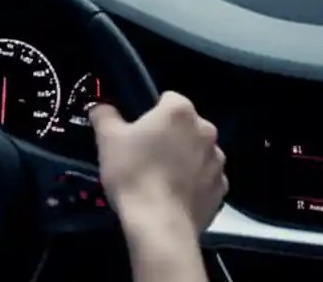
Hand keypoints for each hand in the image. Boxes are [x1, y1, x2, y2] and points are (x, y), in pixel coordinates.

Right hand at [90, 92, 226, 237]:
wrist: (159, 224)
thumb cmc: (133, 173)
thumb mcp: (107, 139)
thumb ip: (104, 115)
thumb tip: (102, 107)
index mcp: (180, 111)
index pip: (167, 98)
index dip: (150, 113)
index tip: (137, 132)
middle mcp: (206, 130)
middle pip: (185, 126)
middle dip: (170, 136)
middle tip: (146, 156)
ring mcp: (217, 161)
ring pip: (197, 152)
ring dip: (184, 159)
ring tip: (161, 179)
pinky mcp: (221, 189)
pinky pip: (205, 179)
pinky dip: (193, 183)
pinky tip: (174, 196)